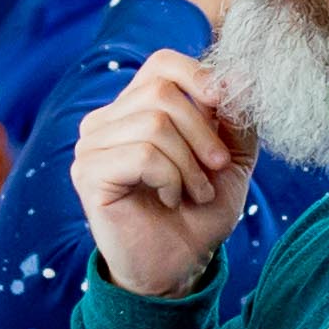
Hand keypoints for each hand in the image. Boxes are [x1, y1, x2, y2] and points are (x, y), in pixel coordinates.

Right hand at [73, 46, 259, 299]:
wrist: (178, 266)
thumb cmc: (198, 212)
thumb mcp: (230, 159)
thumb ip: (235, 117)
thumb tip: (240, 75)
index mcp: (136, 108)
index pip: (162, 63)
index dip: (198, 76)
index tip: (223, 105)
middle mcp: (106, 120)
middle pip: (161, 91)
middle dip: (202, 132)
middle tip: (214, 168)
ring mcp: (92, 145)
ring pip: (154, 124)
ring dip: (189, 164)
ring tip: (194, 192)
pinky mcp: (88, 173)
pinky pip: (142, 155)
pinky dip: (169, 178)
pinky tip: (168, 199)